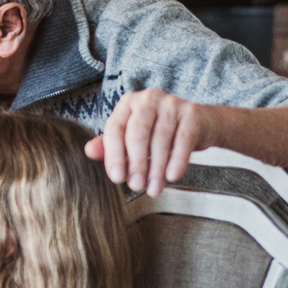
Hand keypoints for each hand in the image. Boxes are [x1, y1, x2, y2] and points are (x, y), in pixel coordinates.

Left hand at [85, 88, 218, 195]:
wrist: (200, 124)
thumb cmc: (158, 132)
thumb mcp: (132, 137)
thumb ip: (110, 145)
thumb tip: (88, 151)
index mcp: (128, 102)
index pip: (115, 128)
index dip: (114, 155)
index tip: (116, 178)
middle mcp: (148, 98)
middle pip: (137, 133)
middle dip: (136, 163)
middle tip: (136, 186)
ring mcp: (172, 103)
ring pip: (160, 140)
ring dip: (156, 168)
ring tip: (153, 189)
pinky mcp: (192, 112)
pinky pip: (183, 140)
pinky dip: (177, 160)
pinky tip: (172, 177)